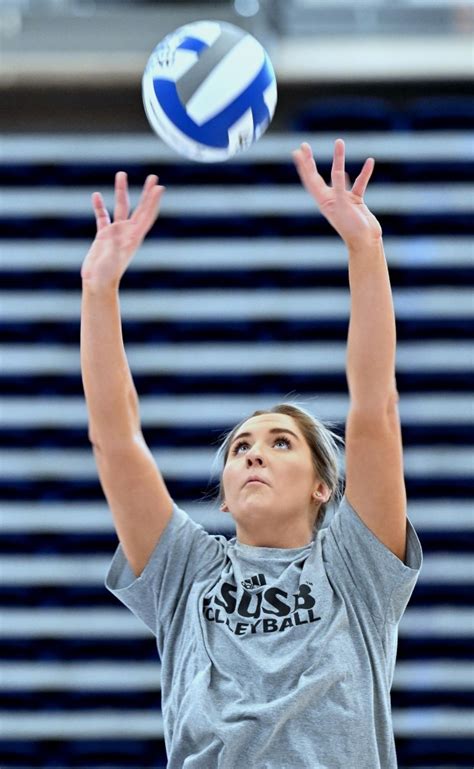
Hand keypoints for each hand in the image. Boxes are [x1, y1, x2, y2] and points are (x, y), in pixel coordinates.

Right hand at [81, 172, 164, 290]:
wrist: (97, 284)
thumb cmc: (107, 274)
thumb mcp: (111, 258)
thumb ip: (113, 244)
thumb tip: (113, 231)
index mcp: (134, 237)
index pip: (147, 215)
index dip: (153, 201)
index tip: (160, 187)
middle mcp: (128, 233)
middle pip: (140, 208)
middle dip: (146, 192)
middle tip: (153, 176)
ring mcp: (116, 233)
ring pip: (121, 207)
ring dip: (121, 191)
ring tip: (121, 174)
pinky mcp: (103, 236)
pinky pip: (102, 216)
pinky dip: (100, 206)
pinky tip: (96, 196)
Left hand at [292, 139, 381, 250]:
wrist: (366, 242)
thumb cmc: (352, 228)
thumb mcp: (344, 207)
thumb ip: (340, 189)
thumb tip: (338, 172)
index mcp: (323, 201)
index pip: (310, 179)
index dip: (303, 165)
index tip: (298, 151)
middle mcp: (330, 199)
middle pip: (317, 176)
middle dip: (311, 161)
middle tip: (305, 146)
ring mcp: (343, 199)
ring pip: (339, 174)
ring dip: (339, 159)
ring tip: (339, 143)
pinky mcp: (356, 201)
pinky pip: (359, 183)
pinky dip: (364, 173)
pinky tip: (369, 162)